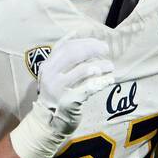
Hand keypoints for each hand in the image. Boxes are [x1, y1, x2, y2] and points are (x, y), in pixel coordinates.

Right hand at [10, 34, 112, 157]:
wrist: (48, 124)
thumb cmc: (55, 97)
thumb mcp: (53, 75)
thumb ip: (61, 58)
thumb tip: (75, 33)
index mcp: (46, 66)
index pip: (66, 46)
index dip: (84, 41)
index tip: (98, 43)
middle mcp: (50, 76)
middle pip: (74, 54)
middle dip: (92, 49)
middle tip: (106, 49)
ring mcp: (59, 89)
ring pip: (83, 70)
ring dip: (100, 66)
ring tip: (110, 66)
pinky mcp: (69, 102)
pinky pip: (89, 88)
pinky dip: (102, 82)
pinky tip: (110, 80)